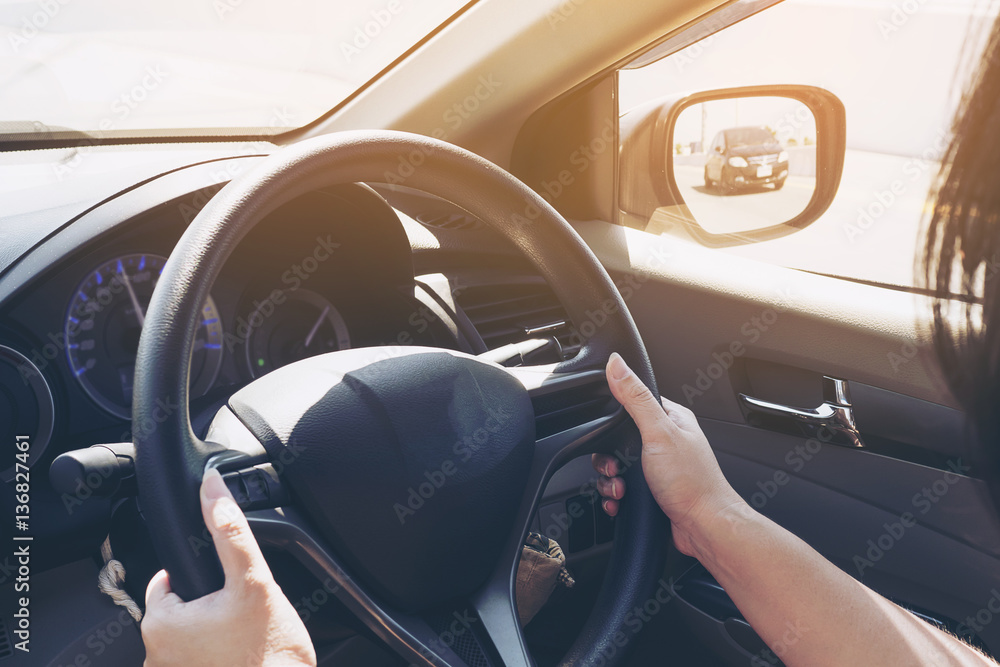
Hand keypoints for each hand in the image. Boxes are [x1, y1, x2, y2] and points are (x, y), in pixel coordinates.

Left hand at [141, 469, 316, 666]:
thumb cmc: (271, 651)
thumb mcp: (254, 580)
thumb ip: (230, 531)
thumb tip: (211, 487)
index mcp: (160, 625)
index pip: (165, 581)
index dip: (201, 577)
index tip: (226, 588)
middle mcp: (155, 657)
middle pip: (179, 611)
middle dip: (208, 606)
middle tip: (242, 614)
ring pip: (190, 639)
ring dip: (212, 635)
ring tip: (243, 638)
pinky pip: (198, 660)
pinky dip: (216, 657)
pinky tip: (240, 656)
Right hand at [592, 353, 744, 555]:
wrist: (705, 529)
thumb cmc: (693, 483)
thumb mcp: (659, 433)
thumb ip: (635, 398)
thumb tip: (617, 363)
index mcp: (671, 418)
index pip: (632, 403)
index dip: (613, 418)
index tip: (609, 434)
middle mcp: (665, 441)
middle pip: (617, 439)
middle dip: (608, 458)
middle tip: (616, 467)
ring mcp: (658, 467)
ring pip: (616, 466)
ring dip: (611, 481)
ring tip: (621, 489)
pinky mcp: (652, 490)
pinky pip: (622, 488)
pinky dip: (616, 497)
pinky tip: (621, 502)